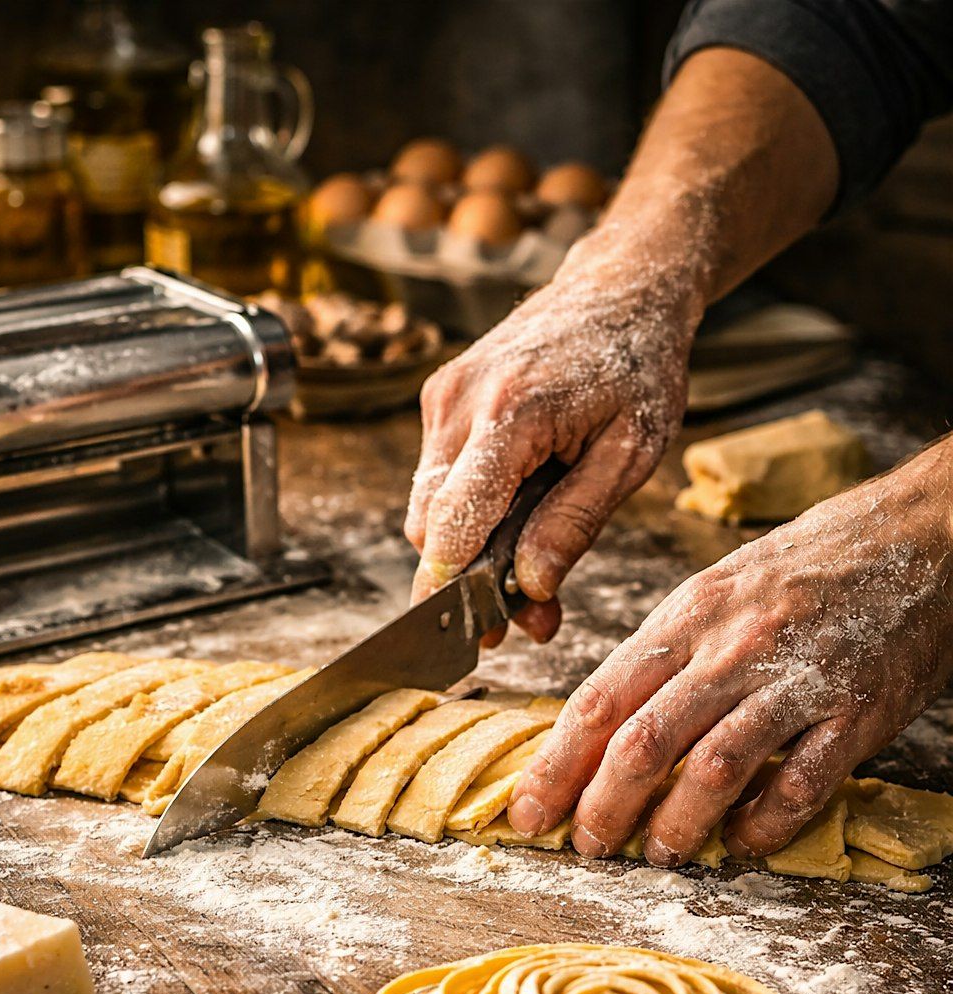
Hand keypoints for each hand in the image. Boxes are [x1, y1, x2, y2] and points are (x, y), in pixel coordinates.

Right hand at [406, 232, 699, 642]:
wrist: (618, 288)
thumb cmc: (637, 366)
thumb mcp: (631, 453)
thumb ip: (576, 523)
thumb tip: (531, 586)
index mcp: (511, 414)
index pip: (454, 525)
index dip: (458, 589)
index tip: (483, 633)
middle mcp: (459, 404)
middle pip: (429, 527)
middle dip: (467, 581)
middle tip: (529, 616)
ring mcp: (442, 399)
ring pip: (427, 510)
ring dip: (469, 551)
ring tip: (532, 573)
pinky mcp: (440, 400)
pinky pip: (438, 481)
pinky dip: (470, 514)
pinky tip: (517, 522)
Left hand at [507, 438, 952, 861]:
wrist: (927, 532)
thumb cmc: (814, 564)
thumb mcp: (722, 587)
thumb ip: (668, 653)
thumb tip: (604, 728)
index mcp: (691, 613)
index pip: (599, 699)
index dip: (556, 765)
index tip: (528, 810)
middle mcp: (735, 646)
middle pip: (643, 741)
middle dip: (602, 806)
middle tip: (587, 846)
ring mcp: (798, 680)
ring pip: (712, 769)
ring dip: (677, 825)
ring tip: (659, 853)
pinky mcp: (859, 712)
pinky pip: (800, 785)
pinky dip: (764, 825)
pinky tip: (744, 841)